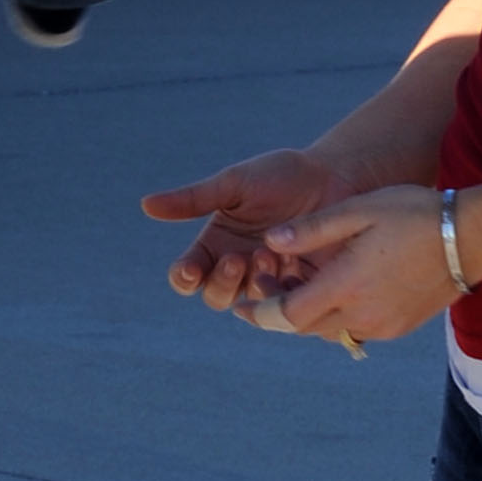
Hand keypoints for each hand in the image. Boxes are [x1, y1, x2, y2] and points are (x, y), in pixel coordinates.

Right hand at [142, 144, 347, 311]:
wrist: (336, 176)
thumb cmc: (282, 174)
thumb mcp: (234, 183)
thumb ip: (193, 199)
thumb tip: (146, 205)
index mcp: (217, 244)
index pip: (188, 274)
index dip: (184, 277)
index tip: (190, 269)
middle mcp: (240, 266)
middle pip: (215, 297)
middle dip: (222, 282)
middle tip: (239, 258)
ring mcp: (271, 280)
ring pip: (249, 305)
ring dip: (253, 285)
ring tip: (270, 255)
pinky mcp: (303, 288)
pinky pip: (287, 305)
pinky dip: (286, 290)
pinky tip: (294, 265)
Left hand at [254, 187, 456, 347]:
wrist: (474, 238)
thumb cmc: (416, 214)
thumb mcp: (359, 210)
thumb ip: (312, 229)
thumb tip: (270, 240)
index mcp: (346, 286)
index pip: (287, 315)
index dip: (259, 313)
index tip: (239, 307)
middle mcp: (362, 315)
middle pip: (304, 328)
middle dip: (279, 313)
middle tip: (264, 288)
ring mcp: (383, 325)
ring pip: (330, 330)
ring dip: (308, 314)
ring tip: (300, 284)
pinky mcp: (399, 327)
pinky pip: (355, 329)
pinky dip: (336, 316)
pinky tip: (337, 290)